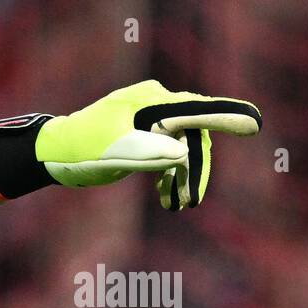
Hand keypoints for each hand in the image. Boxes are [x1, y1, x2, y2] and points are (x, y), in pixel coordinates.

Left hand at [32, 79, 262, 208]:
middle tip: (191, 202)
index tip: (255, 123)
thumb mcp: (117, 153)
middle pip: (193, 134)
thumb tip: (184, 154)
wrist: (52, 153)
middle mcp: (154, 102)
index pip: (197, 109)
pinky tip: (169, 198)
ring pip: (183, 145)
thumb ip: (151, 152)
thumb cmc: (82, 149)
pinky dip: (172, 172)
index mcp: (150, 101)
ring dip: (185, 175)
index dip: (228, 117)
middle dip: (196, 169)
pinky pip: (170, 150)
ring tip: (180, 206)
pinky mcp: (143, 131)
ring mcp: (149, 116)